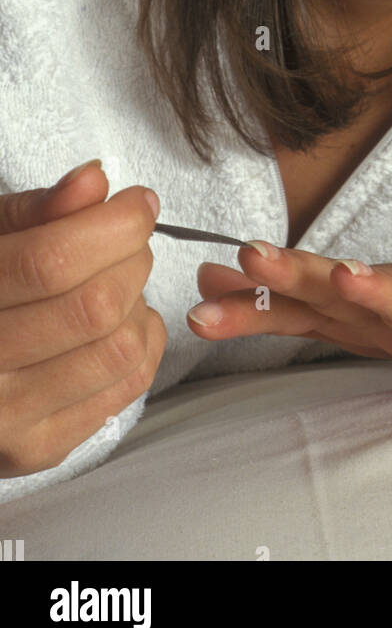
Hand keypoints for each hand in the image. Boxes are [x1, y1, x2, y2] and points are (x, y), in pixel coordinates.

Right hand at [0, 162, 166, 478]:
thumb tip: (95, 179)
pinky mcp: (43, 448)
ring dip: (139, 303)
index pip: (53, 262)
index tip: (139, 203)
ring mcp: (10, 420)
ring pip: (122, 348)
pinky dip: (143, 341)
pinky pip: (130, 384)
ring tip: (115, 284)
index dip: (114, 224)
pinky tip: (117, 324)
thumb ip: (37, 211)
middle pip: (95, 306)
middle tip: (128, 241)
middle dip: (133, 258)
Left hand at [189, 241, 391, 394]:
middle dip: (294, 272)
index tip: (202, 286)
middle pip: (337, 286)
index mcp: (358, 308)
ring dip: (375, 288)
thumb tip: (206, 282)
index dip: (250, 298)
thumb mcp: (353, 310)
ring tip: (346, 277)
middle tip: (252, 255)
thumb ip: (283, 304)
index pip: (295, 301)